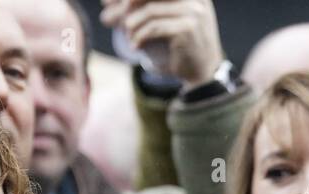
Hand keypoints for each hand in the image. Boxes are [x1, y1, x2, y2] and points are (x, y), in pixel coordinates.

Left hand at [103, 0, 223, 87]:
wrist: (202, 72)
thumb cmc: (179, 45)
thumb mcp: (163, 21)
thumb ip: (143, 10)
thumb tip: (106, 8)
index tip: (107, 2)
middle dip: (126, 4)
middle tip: (111, 18)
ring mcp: (193, 11)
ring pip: (150, 10)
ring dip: (132, 24)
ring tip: (127, 36)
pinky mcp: (187, 29)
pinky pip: (154, 28)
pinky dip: (139, 37)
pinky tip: (135, 46)